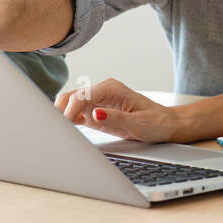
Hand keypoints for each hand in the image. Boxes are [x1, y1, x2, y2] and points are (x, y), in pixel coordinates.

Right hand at [55, 78, 181, 143]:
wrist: (165, 124)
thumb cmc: (156, 122)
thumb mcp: (138, 124)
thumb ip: (115, 118)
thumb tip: (94, 114)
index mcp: (111, 89)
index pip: (82, 96)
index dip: (70, 110)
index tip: (63, 125)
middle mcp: (101, 91)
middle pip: (71, 97)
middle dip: (60, 111)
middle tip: (56, 131)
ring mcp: (97, 101)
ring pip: (70, 104)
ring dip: (62, 116)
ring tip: (59, 133)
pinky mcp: (96, 112)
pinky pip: (77, 114)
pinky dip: (68, 122)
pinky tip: (67, 132)